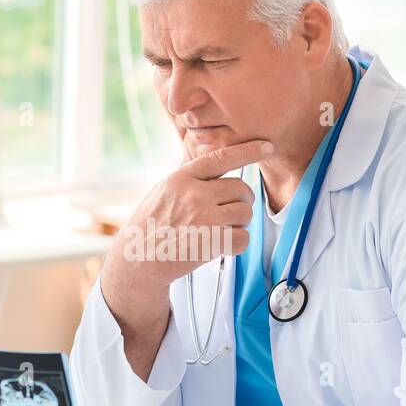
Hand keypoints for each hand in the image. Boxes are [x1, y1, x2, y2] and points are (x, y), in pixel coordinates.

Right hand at [97, 140, 269, 380]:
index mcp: (182, 178)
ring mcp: (203, 218)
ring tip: (220, 229)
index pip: (222, 157)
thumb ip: (189, 176)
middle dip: (241, 201)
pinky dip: (237, 244)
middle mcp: (194, 194)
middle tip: (228, 213)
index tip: (267, 146)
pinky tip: (221, 245)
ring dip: (239, 223)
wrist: (138, 259)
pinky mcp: (211, 243)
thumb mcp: (164, 190)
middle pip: (241, 189)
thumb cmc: (151, 224)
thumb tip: (216, 160)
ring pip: (245, 213)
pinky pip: (243, 238)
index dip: (248, 150)